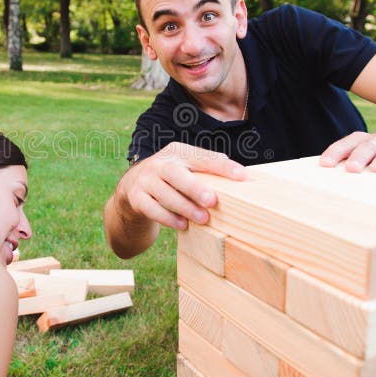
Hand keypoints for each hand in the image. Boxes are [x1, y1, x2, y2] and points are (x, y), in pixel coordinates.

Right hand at [119, 142, 245, 231]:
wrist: (133, 186)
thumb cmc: (172, 177)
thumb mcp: (186, 167)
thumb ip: (207, 168)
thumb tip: (241, 175)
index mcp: (177, 152)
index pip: (201, 157)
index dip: (222, 166)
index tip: (241, 176)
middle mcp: (159, 163)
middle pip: (177, 174)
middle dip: (195, 188)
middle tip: (212, 201)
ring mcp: (145, 180)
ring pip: (166, 195)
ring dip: (185, 208)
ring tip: (203, 219)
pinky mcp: (136, 198)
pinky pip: (153, 209)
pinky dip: (168, 218)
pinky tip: (182, 225)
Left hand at [319, 131, 375, 172]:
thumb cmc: (371, 159)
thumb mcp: (359, 159)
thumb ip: (344, 167)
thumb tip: (324, 187)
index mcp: (358, 141)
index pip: (345, 145)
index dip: (335, 153)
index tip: (325, 164)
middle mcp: (375, 140)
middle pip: (365, 147)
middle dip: (358, 157)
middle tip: (352, 168)